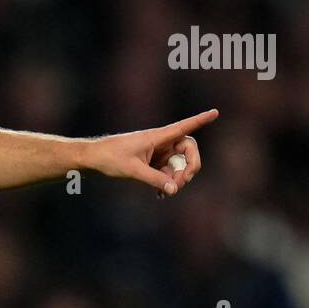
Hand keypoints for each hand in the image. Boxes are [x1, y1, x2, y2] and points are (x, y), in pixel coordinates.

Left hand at [82, 109, 218, 196]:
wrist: (93, 159)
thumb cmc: (110, 158)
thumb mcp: (132, 170)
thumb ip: (155, 179)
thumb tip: (175, 189)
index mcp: (157, 137)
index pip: (183, 126)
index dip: (200, 120)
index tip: (215, 112)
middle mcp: (160, 142)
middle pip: (188, 149)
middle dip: (190, 166)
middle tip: (182, 182)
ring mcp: (158, 152)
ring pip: (179, 164)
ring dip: (177, 178)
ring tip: (166, 192)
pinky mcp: (153, 162)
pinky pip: (168, 172)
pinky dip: (168, 182)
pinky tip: (161, 194)